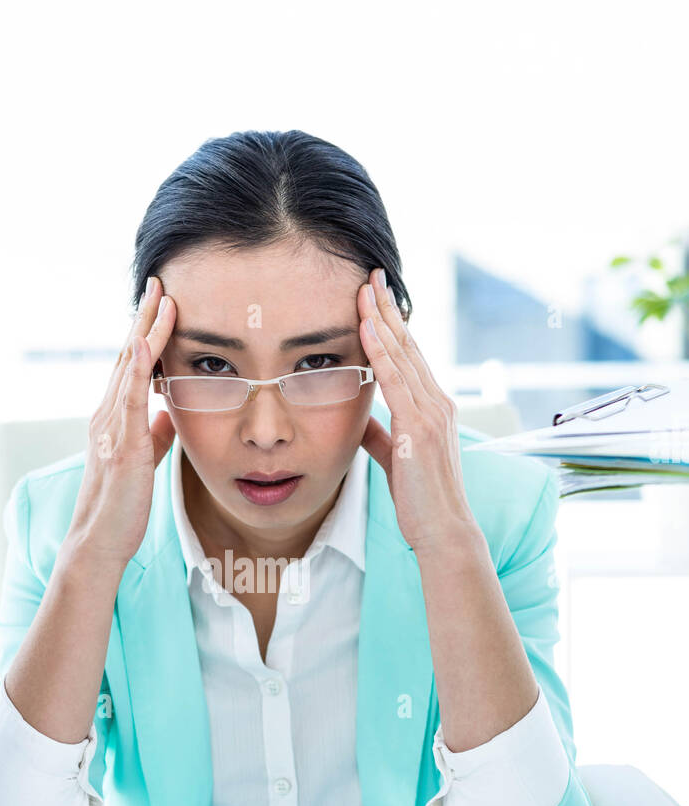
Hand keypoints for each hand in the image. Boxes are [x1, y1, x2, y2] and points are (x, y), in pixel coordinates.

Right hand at [67, 275, 176, 565]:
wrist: (100, 542)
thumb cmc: (122, 507)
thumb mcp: (144, 460)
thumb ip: (154, 433)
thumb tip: (169, 411)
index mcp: (113, 418)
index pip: (131, 365)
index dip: (145, 332)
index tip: (161, 301)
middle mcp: (106, 416)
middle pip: (127, 356)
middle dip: (144, 317)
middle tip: (160, 281)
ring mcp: (111, 429)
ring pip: (129, 369)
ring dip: (145, 330)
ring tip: (160, 297)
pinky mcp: (120, 447)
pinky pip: (129, 400)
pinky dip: (138, 369)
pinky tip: (144, 342)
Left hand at [358, 268, 479, 555]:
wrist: (443, 530)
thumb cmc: (420, 500)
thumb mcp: (395, 458)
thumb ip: (380, 433)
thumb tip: (362, 418)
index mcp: (434, 408)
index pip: (410, 356)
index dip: (393, 325)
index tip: (376, 297)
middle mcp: (438, 402)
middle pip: (409, 345)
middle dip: (389, 308)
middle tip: (371, 275)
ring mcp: (432, 412)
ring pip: (403, 354)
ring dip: (382, 318)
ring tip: (365, 288)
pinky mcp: (420, 427)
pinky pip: (396, 379)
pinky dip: (381, 350)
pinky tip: (367, 327)